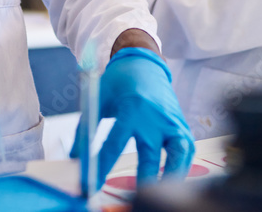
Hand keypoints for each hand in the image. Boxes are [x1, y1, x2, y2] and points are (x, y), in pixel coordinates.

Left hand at [70, 48, 194, 190]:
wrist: (144, 63)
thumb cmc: (118, 82)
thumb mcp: (97, 100)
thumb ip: (84, 129)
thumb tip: (75, 158)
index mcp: (130, 108)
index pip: (115, 145)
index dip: (102, 168)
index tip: (91, 187)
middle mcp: (154, 117)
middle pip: (150, 156)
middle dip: (141, 182)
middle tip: (131, 200)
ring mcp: (171, 121)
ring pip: (177, 153)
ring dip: (170, 176)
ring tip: (158, 194)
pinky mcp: (181, 124)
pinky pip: (186, 149)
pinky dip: (182, 166)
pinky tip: (172, 179)